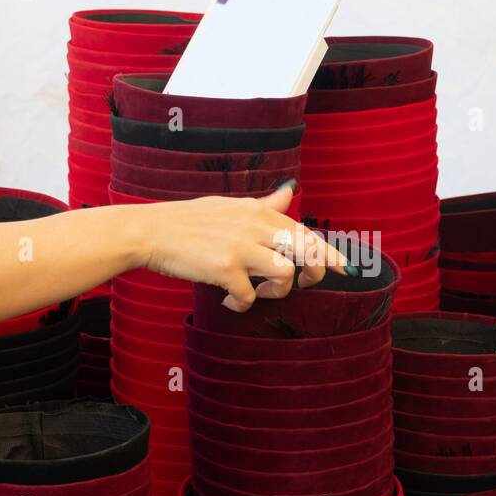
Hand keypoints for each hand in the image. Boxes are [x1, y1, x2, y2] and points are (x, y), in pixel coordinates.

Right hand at [130, 183, 348, 311]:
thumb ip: (265, 204)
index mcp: (258, 212)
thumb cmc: (190, 221)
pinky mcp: (224, 269)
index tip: (344, 268)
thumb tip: (291, 190)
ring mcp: (241, 248)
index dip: (327, 252)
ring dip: (276, 293)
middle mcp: (254, 227)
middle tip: (307, 284)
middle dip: (315, 271)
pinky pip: (248, 296)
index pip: (304, 232)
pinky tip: (230, 302)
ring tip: (258, 294)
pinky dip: (242, 305)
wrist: (151, 231)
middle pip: (305, 250)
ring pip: (285, 274)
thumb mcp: (232, 206)